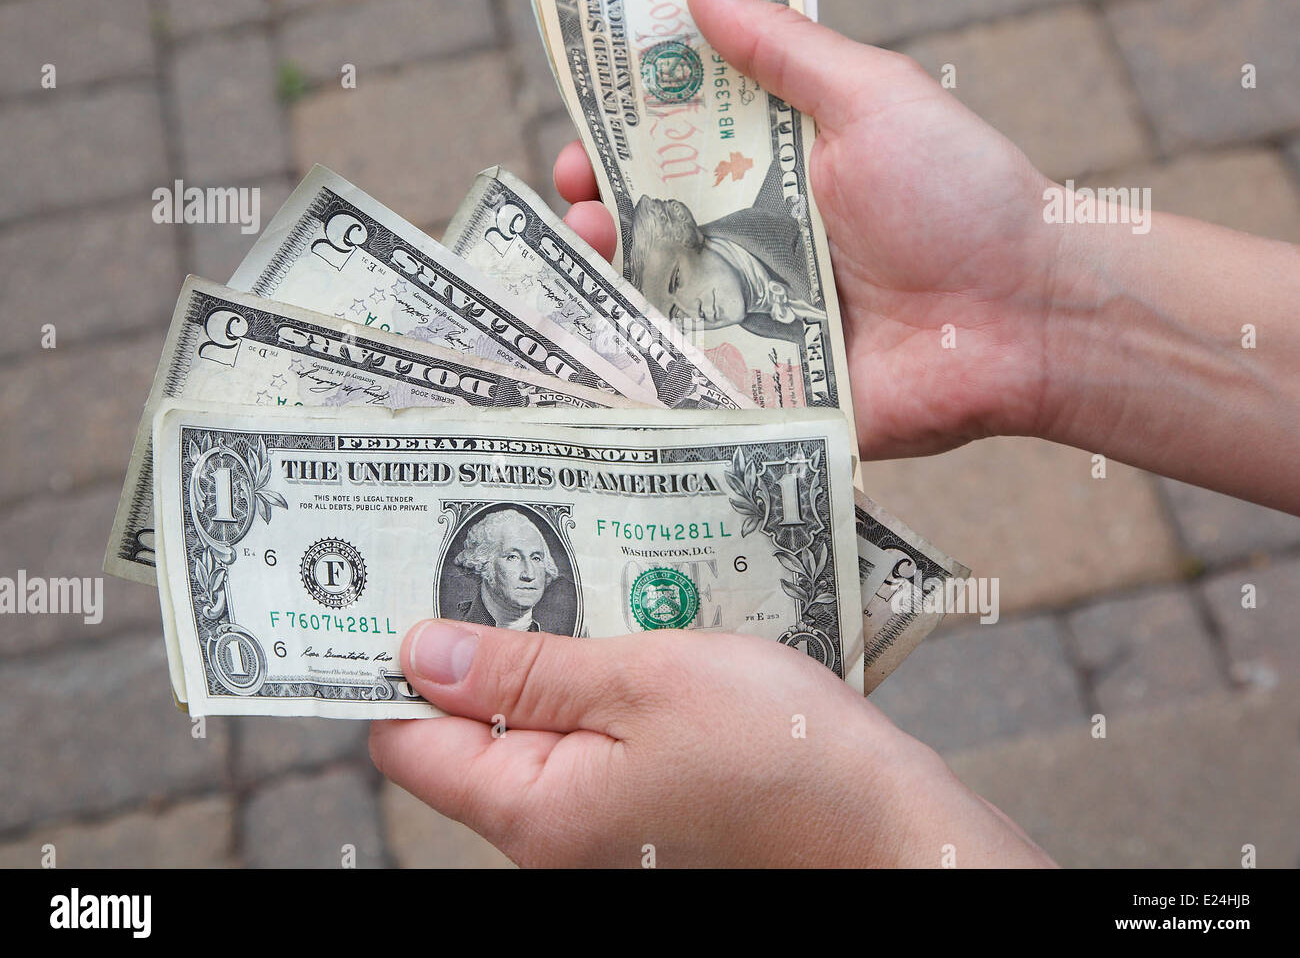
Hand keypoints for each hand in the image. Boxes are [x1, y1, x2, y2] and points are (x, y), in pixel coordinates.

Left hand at [370, 620, 1052, 867]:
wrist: (880, 817)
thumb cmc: (775, 748)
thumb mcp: (640, 681)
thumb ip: (523, 671)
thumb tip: (418, 655)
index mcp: (533, 812)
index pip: (408, 741)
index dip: (395, 662)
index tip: (399, 580)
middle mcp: (550, 832)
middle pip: (465, 730)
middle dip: (469, 643)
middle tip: (483, 547)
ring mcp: (595, 822)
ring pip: (527, 725)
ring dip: (535, 653)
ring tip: (559, 571)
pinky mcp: (637, 801)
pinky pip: (580, 735)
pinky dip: (582, 678)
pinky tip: (612, 621)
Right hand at [555, 0, 1059, 460]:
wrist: (1024, 313)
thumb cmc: (958, 194)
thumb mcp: (869, 98)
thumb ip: (784, 50)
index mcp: (777, 181)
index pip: (674, 161)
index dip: (619, 152)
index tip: (580, 144)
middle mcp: (759, 252)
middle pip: (653, 235)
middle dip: (598, 221)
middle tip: (572, 210)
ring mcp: (760, 327)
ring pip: (659, 310)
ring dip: (608, 290)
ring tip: (585, 264)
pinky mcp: (770, 396)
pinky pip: (692, 387)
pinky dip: (643, 376)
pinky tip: (599, 359)